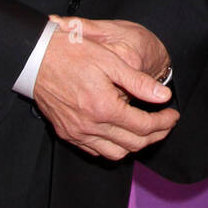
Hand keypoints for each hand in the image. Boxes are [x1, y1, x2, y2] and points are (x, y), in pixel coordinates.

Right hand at [33, 17, 177, 160]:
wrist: (34, 59)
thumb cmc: (71, 54)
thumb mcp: (109, 61)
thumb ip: (138, 82)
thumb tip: (163, 97)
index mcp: (104, 107)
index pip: (144, 126)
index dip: (164, 122)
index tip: (173, 114)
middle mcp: (90, 126)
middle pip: (133, 143)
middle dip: (156, 135)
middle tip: (166, 123)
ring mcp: (76, 133)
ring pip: (115, 153)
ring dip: (135, 144)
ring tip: (146, 129)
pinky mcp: (66, 133)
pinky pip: (95, 151)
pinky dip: (112, 146)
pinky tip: (119, 132)